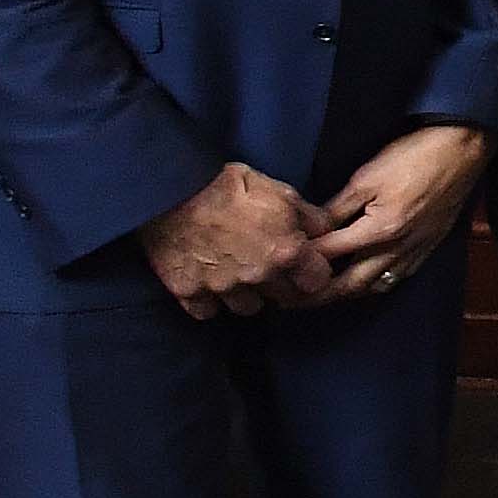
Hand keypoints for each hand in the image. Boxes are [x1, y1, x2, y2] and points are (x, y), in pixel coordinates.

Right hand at [139, 163, 334, 317]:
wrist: (171, 189)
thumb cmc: (229, 185)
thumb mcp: (281, 191)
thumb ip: (310, 217)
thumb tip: (325, 233)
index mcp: (286, 252)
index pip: (317, 281)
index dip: (313, 272)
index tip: (306, 265)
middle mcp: (257, 276)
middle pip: (284, 298)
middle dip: (284, 285)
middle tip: (273, 267)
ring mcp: (222, 287)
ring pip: (248, 308)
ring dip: (248, 295)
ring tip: (240, 274)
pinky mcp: (188, 292)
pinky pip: (208, 311)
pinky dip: (211, 301)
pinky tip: (211, 282)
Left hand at [308, 123, 487, 295]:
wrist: (463, 149)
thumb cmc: (414, 157)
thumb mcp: (366, 177)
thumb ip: (336, 208)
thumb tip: (309, 228)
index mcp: (380, 230)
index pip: (329, 255)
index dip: (300, 262)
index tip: (276, 268)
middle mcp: (397, 249)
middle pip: (350, 284)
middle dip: (317, 295)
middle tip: (290, 300)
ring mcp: (415, 252)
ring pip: (374, 287)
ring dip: (345, 294)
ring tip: (320, 293)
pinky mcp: (428, 248)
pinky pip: (395, 278)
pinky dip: (373, 285)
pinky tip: (362, 280)